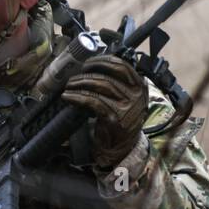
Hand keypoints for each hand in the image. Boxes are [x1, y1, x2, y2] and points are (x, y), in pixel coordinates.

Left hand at [61, 53, 147, 169]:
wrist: (121, 147)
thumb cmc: (120, 119)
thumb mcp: (125, 98)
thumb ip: (117, 83)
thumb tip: (93, 66)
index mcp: (140, 86)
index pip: (121, 66)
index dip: (102, 61)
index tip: (88, 63)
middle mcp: (136, 95)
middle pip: (107, 76)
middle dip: (87, 74)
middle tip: (74, 77)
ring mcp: (126, 107)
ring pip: (100, 87)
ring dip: (80, 84)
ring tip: (69, 86)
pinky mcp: (114, 119)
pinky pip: (93, 102)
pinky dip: (77, 97)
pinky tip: (68, 97)